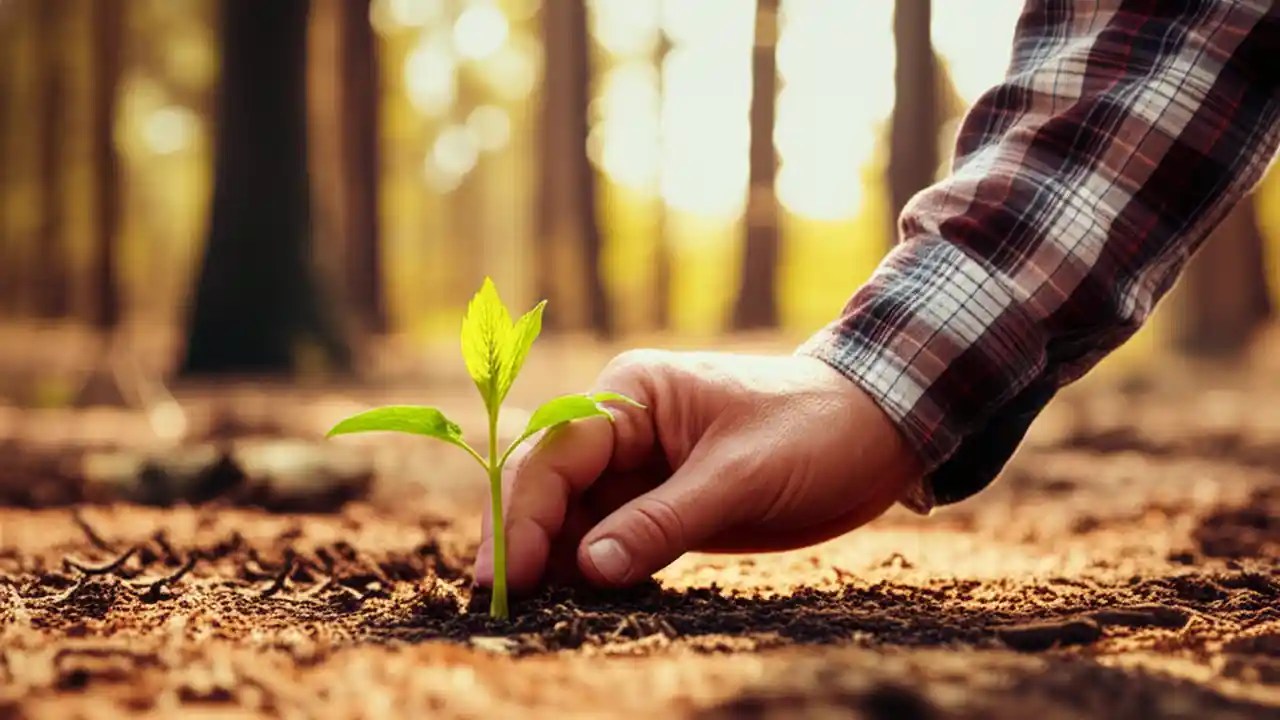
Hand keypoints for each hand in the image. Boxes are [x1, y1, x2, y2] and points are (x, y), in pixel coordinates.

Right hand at [473, 350, 922, 589]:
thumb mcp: (739, 477)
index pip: (556, 456)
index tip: (507, 577)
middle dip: (525, 543)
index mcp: (630, 395)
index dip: (522, 516)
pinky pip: (614, 540)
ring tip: (532, 617)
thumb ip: (661, 522)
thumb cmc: (814, 430)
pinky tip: (579, 607)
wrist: (878, 433)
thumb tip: (585, 570)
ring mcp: (642, 469)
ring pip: (577, 520)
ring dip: (556, 564)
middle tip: (501, 609)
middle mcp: (623, 428)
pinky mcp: (664, 504)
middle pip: (553, 489)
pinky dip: (596, 572)